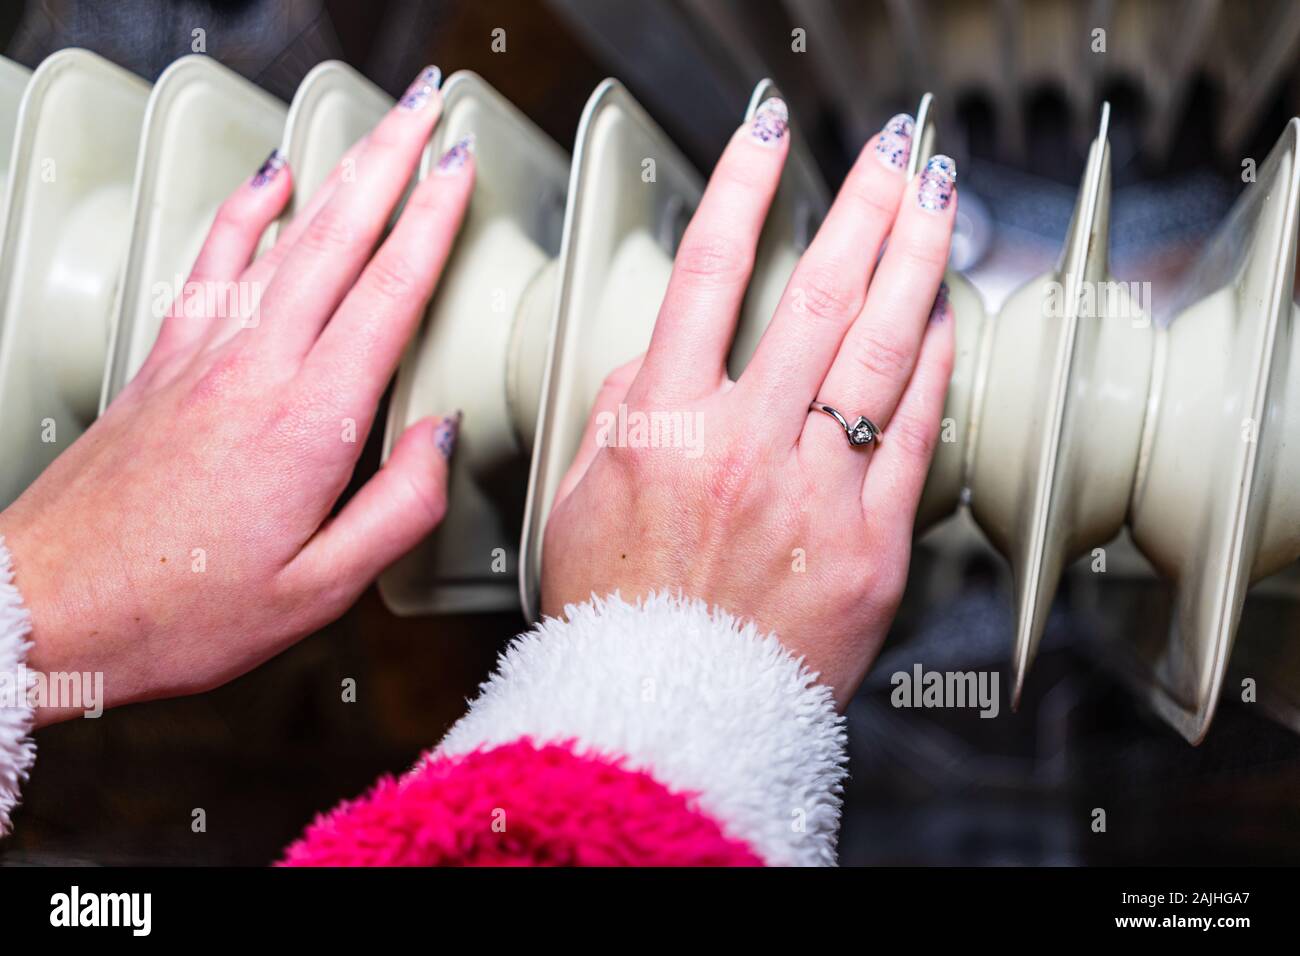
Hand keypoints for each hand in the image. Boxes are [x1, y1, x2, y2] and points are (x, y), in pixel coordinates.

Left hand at [0, 67, 473, 723]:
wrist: (52, 604)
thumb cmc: (177, 608)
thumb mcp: (317, 591)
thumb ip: (399, 508)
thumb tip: (442, 440)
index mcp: (308, 424)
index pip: (388, 293)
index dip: (432, 220)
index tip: (461, 168)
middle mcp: (254, 371)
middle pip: (339, 238)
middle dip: (393, 161)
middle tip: (434, 110)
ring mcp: (203, 357)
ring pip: (284, 237)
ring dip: (337, 171)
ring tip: (375, 130)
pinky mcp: (165, 361)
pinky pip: (214, 261)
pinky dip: (246, 210)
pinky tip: (267, 180)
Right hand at [542, 105, 955, 707]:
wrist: (668, 723)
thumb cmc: (618, 620)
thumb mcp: (576, 504)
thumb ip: (614, 415)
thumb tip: (650, 358)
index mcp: (661, 425)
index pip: (707, 272)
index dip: (743, 187)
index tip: (768, 135)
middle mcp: (743, 444)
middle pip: (817, 292)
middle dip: (864, 205)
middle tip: (896, 153)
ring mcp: (814, 493)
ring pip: (878, 350)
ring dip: (916, 263)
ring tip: (941, 206)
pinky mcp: (871, 545)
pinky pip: (912, 436)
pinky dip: (933, 370)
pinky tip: (946, 320)